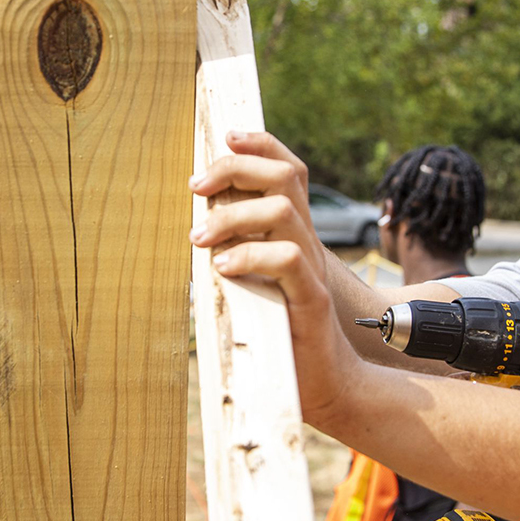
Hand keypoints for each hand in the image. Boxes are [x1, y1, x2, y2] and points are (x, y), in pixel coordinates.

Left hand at [189, 131, 365, 424]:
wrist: (325, 384)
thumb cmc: (282, 335)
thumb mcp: (256, 284)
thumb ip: (238, 255)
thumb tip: (194, 233)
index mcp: (295, 234)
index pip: (290, 170)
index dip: (261, 144)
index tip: (226, 136)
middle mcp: (308, 243)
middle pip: (284, 177)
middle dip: (236, 170)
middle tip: (196, 186)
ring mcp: (312, 269)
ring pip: (283, 212)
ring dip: (232, 216)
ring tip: (199, 238)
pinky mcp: (310, 300)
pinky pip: (288, 260)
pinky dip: (251, 256)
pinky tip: (223, 269)